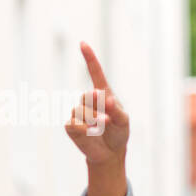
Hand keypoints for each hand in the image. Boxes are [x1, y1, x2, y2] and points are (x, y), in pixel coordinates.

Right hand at [65, 42, 129, 167]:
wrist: (111, 152)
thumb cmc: (119, 133)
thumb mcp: (124, 121)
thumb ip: (117, 110)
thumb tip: (106, 99)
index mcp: (103, 94)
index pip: (95, 73)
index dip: (90, 59)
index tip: (83, 44)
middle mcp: (89, 101)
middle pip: (88, 95)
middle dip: (98, 107)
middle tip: (108, 120)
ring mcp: (79, 113)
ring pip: (80, 110)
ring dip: (93, 119)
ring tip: (103, 127)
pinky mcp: (72, 126)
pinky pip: (73, 123)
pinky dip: (84, 128)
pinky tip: (90, 133)